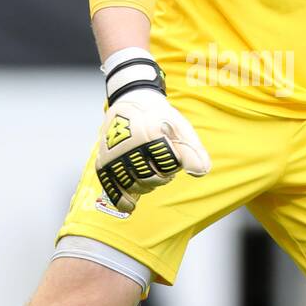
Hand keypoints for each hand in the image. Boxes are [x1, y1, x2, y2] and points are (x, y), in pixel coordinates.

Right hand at [96, 57, 210, 213]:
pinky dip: (122, 199)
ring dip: (146, 185)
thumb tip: (202, 171)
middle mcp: (129, 144)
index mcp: (151, 133)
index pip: (169, 164)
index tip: (173, 155)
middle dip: (162, 177)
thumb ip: (193, 150)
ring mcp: (114, 154)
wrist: (131, 100)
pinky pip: (111, 187)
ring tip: (149, 173)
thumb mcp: (180, 127)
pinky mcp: (103, 161)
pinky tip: (131, 205)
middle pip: (152, 178)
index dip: (175, 164)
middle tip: (162, 167)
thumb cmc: (159, 117)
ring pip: (135, 185)